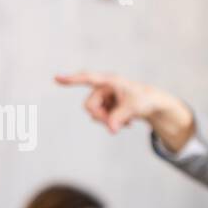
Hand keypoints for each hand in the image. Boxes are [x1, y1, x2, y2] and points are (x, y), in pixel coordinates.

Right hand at [54, 71, 193, 148]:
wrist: (150, 103)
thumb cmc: (144, 100)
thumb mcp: (134, 108)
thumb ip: (120, 118)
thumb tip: (111, 130)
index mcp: (109, 80)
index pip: (88, 79)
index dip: (72, 79)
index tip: (57, 78)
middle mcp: (102, 87)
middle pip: (89, 106)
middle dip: (101, 118)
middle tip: (118, 125)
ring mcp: (102, 97)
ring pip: (93, 114)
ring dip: (107, 121)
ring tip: (125, 120)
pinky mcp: (103, 105)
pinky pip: (99, 118)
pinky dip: (111, 122)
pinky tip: (124, 121)